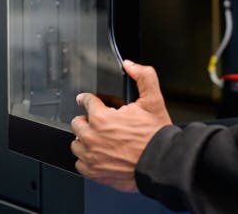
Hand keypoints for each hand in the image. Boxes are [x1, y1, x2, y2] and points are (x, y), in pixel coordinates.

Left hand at [70, 60, 172, 191]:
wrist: (161, 163)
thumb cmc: (156, 135)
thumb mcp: (153, 100)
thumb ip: (143, 76)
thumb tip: (130, 65)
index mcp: (101, 118)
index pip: (86, 101)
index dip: (89, 99)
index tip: (87, 100)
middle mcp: (91, 137)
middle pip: (77, 123)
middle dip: (88, 120)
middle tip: (100, 122)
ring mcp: (90, 156)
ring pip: (76, 144)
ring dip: (85, 139)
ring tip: (99, 139)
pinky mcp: (93, 172)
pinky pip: (79, 163)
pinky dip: (87, 159)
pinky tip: (99, 154)